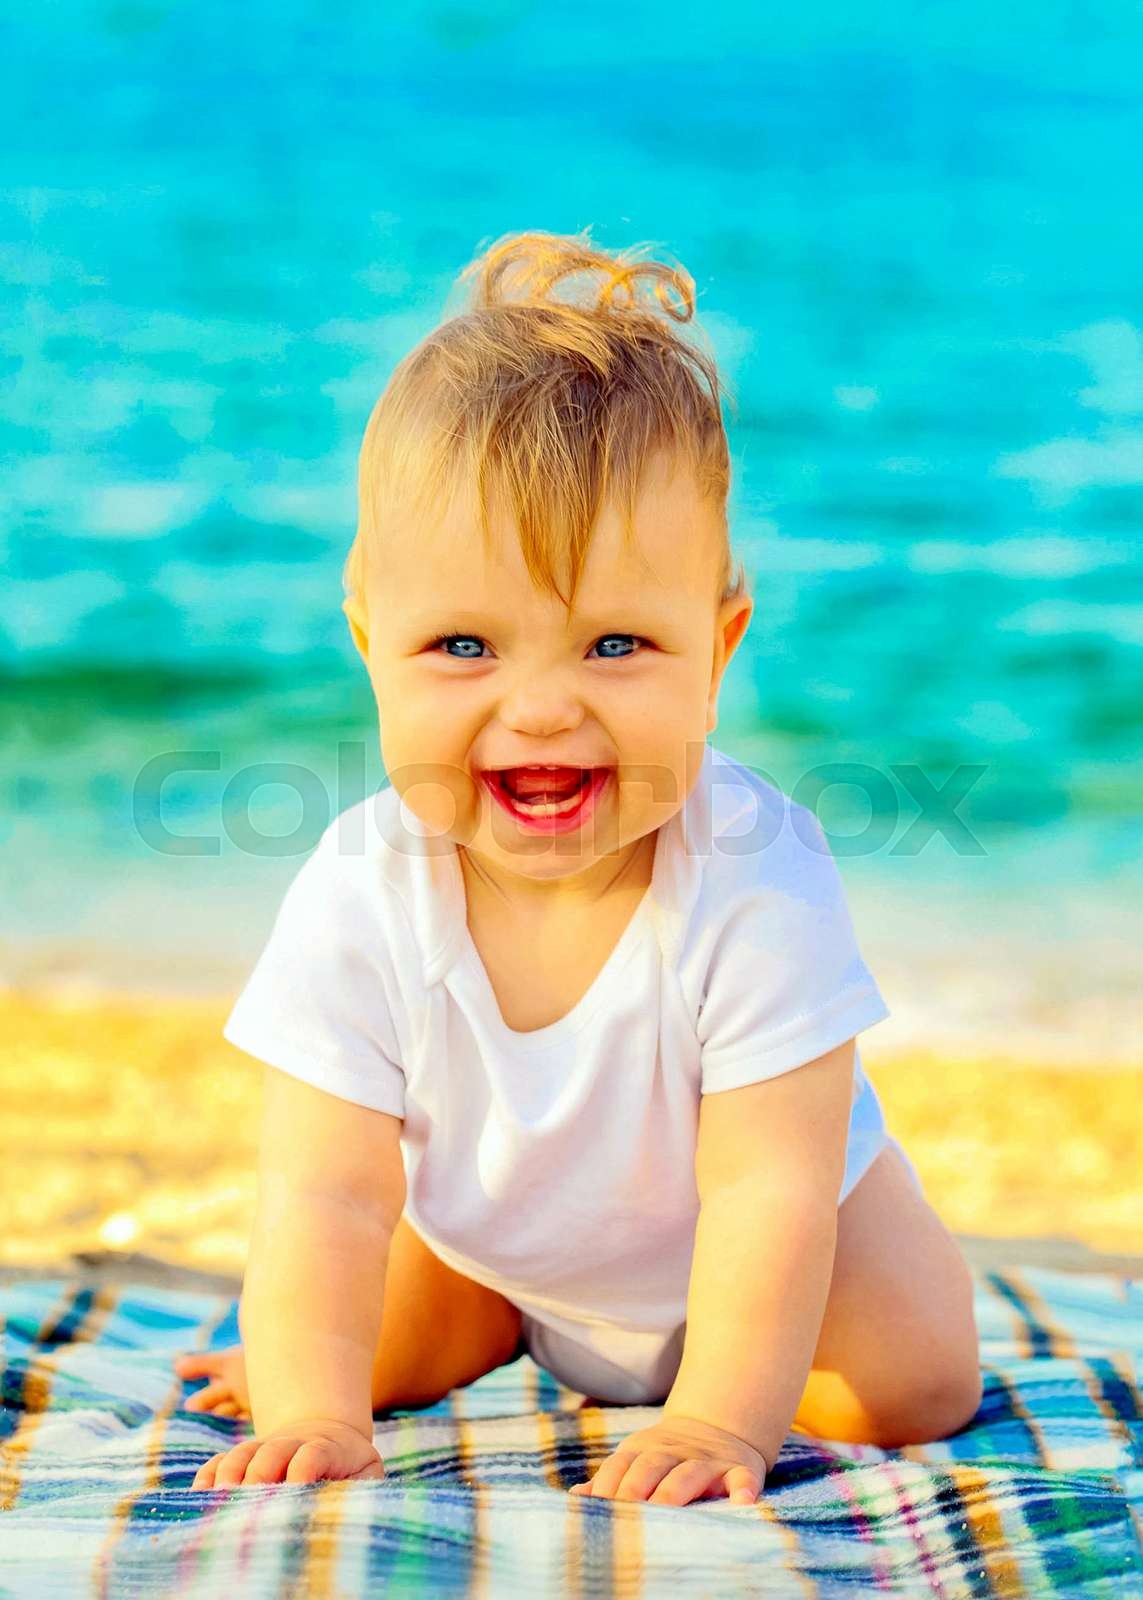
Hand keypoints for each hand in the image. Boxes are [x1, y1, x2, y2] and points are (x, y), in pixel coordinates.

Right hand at [191, 1418, 384, 1488]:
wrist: (327, 1432)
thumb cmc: (350, 1464)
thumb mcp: (366, 1470)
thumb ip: (361, 1483)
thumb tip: (349, 1504)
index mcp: (326, 1447)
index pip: (313, 1453)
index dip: (304, 1468)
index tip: (296, 1488)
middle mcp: (291, 1444)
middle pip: (274, 1450)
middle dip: (261, 1473)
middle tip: (251, 1499)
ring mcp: (264, 1448)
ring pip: (244, 1452)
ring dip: (231, 1474)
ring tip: (221, 1499)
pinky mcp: (245, 1457)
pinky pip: (221, 1460)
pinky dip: (209, 1474)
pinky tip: (200, 1495)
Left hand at [568, 1414, 765, 1506]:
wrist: (718, 1427)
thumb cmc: (666, 1456)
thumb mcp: (636, 1458)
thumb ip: (609, 1479)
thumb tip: (575, 1499)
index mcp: (644, 1449)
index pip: (621, 1465)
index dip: (608, 1486)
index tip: (596, 1510)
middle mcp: (674, 1451)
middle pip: (650, 1467)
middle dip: (635, 1490)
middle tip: (624, 1516)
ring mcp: (707, 1459)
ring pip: (689, 1473)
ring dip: (675, 1492)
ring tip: (665, 1512)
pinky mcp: (738, 1469)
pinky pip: (742, 1478)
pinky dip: (743, 1489)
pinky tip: (743, 1503)